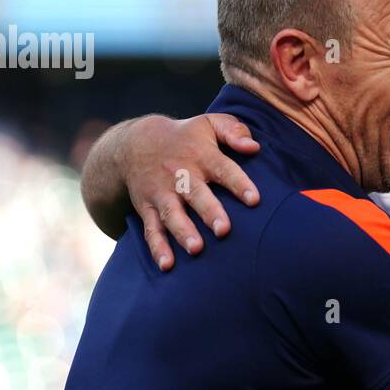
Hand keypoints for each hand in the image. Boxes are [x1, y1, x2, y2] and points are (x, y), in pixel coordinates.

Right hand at [123, 114, 261, 269]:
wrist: (134, 144)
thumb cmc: (185, 137)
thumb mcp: (209, 123)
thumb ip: (233, 131)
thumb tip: (254, 147)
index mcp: (201, 156)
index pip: (223, 169)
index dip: (239, 184)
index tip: (255, 200)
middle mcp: (180, 175)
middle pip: (196, 194)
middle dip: (209, 212)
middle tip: (224, 230)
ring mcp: (162, 193)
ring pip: (172, 215)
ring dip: (183, 232)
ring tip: (196, 249)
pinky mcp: (147, 208)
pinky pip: (151, 230)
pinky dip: (157, 248)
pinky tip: (167, 265)